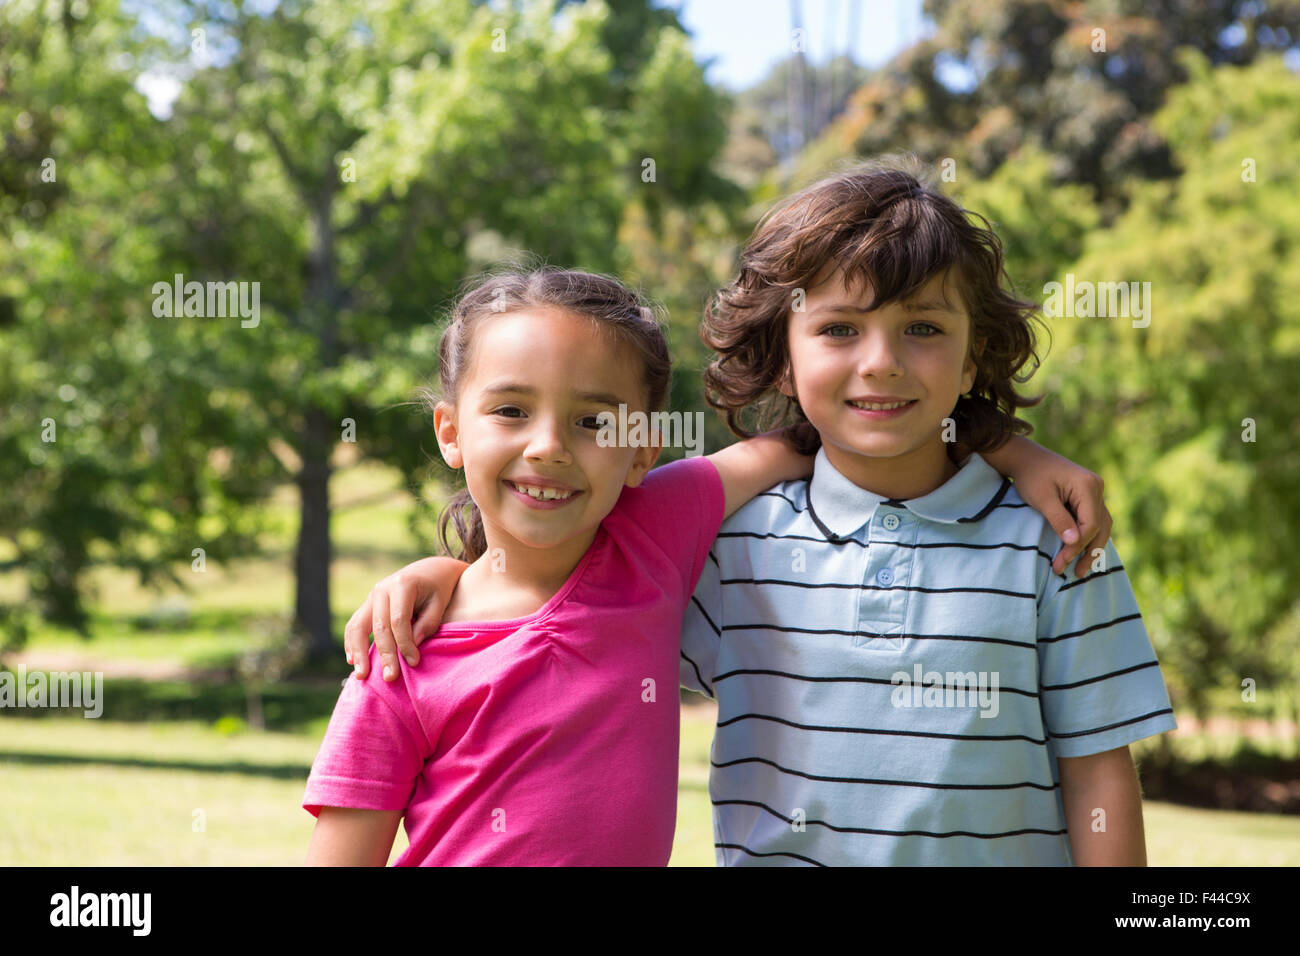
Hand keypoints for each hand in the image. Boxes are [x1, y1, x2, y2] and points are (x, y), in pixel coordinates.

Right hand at [343, 557, 469, 681]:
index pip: (399, 620)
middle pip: (379, 626)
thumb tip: (411, 646)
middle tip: (390, 678)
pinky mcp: (368, 605)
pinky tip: (353, 661)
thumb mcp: (440, 603)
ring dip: (358, 652)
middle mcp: (382, 589)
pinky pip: (355, 625)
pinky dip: (351, 643)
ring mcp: (372, 596)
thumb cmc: (438, 588)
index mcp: (402, 585)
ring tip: (362, 675)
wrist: (429, 570)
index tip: (414, 663)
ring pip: (358, 626)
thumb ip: (427, 624)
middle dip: (385, 654)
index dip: (405, 644)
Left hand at [1017, 459, 1111, 578]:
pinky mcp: (1087, 496)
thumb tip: (1074, 542)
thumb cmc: (1031, 476)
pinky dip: (1087, 537)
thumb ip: (1058, 519)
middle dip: (1089, 552)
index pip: (1091, 524)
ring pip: (1100, 525)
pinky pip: (1093, 520)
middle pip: (1101, 527)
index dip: (1078, 546)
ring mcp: (1094, 492)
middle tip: (1076, 574)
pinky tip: (1080, 552)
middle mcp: (1097, 488)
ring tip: (1079, 569)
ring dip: (1091, 547)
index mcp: (1088, 486)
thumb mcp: (1041, 498)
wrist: (1025, 458)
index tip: (1062, 561)